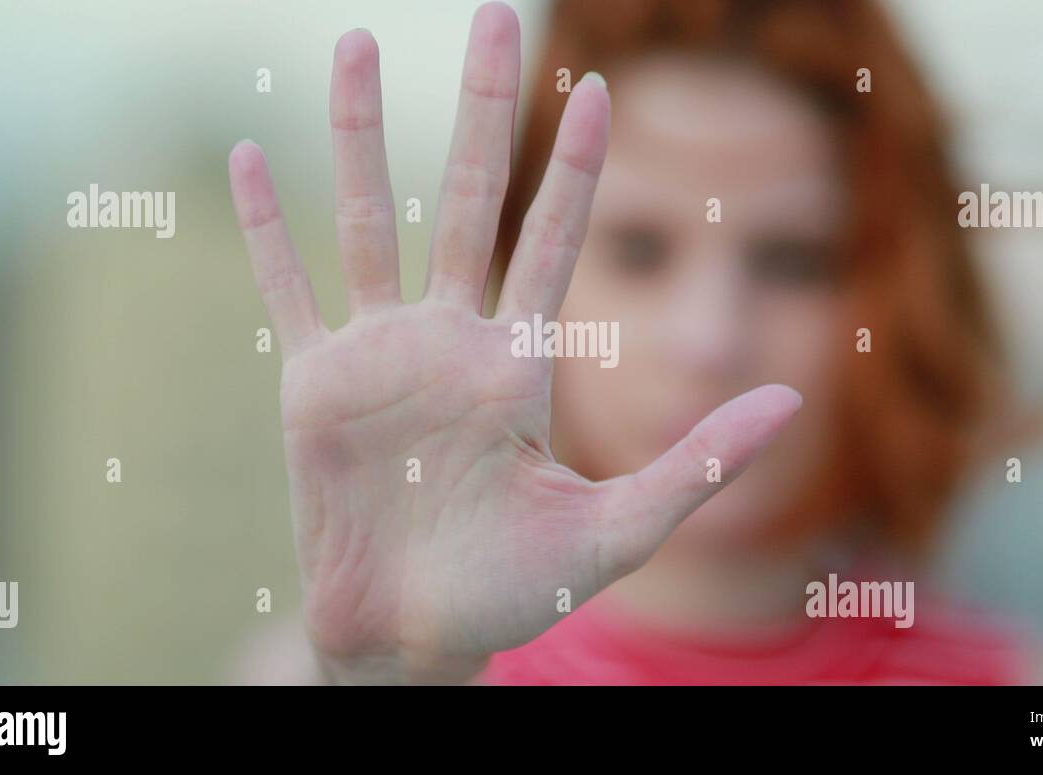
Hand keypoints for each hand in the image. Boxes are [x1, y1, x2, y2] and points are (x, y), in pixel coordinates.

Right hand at [227, 2, 801, 683]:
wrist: (414, 637)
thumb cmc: (514, 591)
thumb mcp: (619, 528)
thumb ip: (701, 460)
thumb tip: (794, 396)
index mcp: (520, 364)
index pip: (554, 238)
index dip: (576, 164)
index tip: (599, 84)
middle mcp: (452, 340)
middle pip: (467, 197)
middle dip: (481, 106)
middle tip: (490, 13)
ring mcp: (380, 355)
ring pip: (368, 218)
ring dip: (361, 133)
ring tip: (359, 43)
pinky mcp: (314, 385)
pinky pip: (288, 288)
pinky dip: (266, 228)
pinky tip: (248, 157)